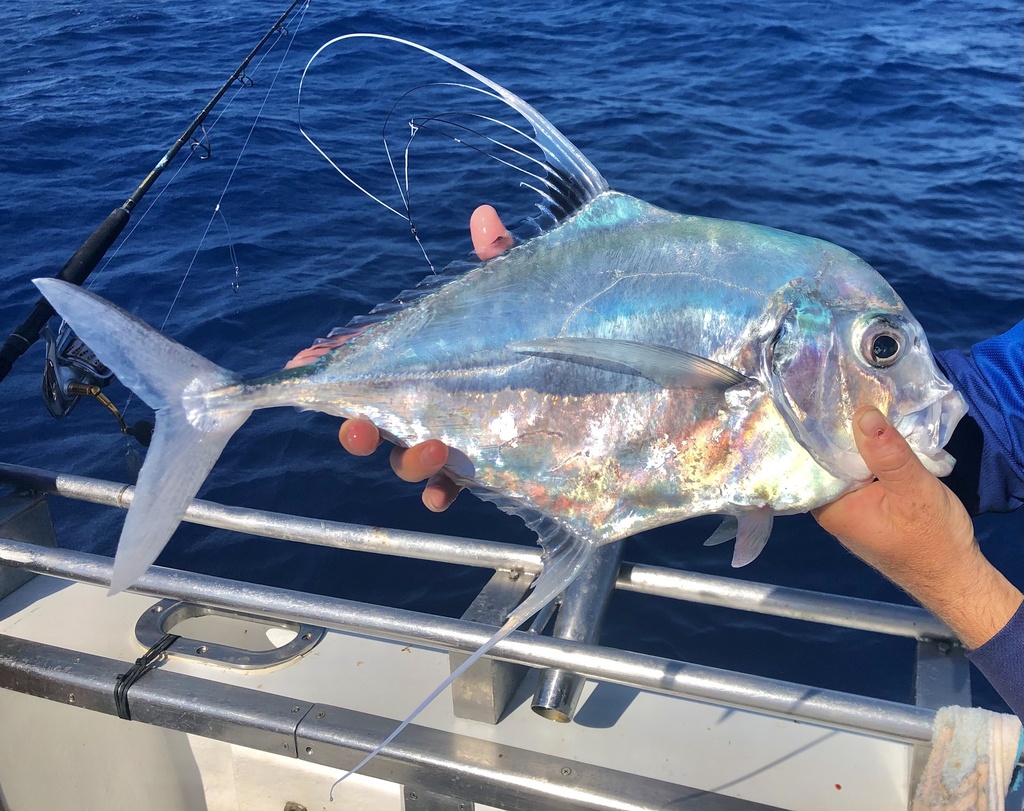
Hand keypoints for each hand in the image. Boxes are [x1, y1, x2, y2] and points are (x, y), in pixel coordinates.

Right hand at [289, 205, 513, 511]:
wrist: (586, 377)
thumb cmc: (533, 330)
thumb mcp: (515, 295)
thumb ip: (499, 259)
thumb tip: (484, 216)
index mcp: (427, 360)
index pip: (373, 362)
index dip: (335, 363)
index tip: (303, 360)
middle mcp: (430, 400)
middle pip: (378, 419)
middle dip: (358, 425)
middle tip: (358, 425)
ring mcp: (450, 435)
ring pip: (408, 457)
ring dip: (408, 460)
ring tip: (431, 450)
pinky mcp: (478, 465)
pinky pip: (449, 488)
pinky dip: (440, 493)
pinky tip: (444, 494)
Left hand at [813, 406, 1022, 648]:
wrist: (956, 576)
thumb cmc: (933, 538)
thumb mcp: (913, 489)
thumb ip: (888, 453)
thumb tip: (862, 413)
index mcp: (828, 508)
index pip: (810, 460)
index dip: (818, 428)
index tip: (823, 395)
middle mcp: (829, 510)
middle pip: (826, 461)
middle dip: (839, 432)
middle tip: (846, 393)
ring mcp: (847, 511)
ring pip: (845, 467)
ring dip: (857, 445)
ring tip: (861, 406)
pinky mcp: (865, 511)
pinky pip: (859, 477)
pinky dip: (869, 460)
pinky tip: (878, 439)